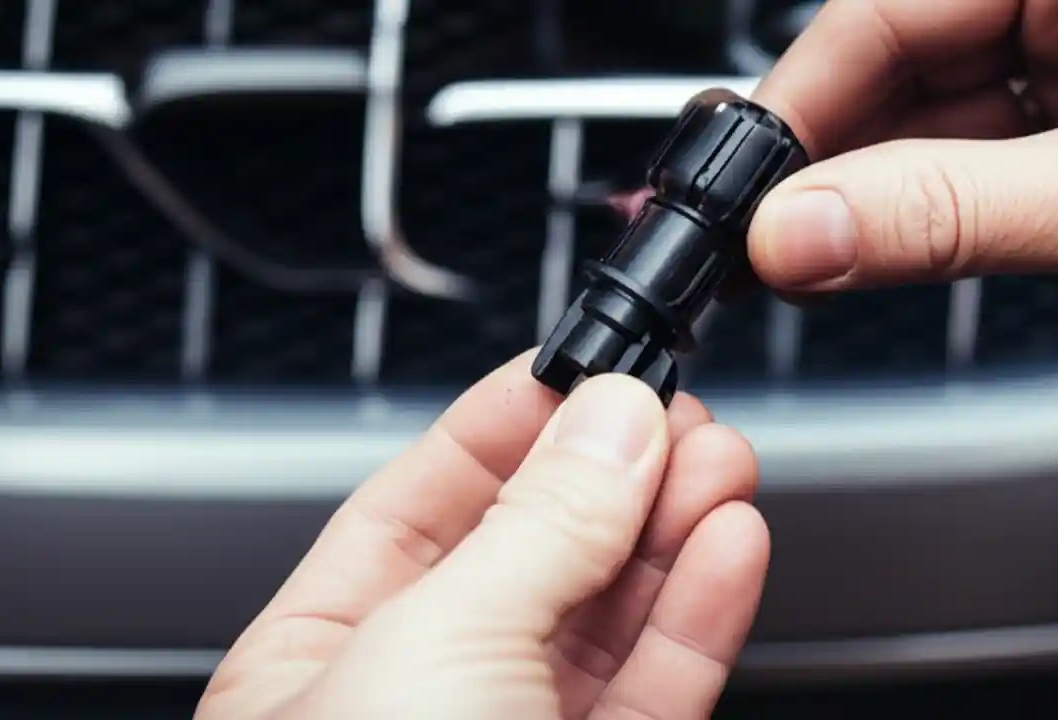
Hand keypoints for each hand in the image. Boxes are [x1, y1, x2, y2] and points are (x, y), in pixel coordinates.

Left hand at [194, 352, 766, 718]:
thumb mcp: (436, 655)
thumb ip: (536, 530)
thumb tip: (609, 421)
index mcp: (328, 656)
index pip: (425, 501)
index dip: (510, 425)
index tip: (586, 368)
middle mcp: (424, 698)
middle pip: (535, 549)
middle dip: (613, 471)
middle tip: (680, 411)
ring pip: (610, 614)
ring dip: (671, 530)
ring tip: (721, 461)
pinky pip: (658, 684)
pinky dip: (700, 613)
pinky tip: (729, 547)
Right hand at [747, 1, 1057, 342]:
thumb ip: (954, 216)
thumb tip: (802, 233)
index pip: (893, 7)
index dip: (805, 105)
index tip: (751, 196)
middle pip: (906, 53)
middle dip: (835, 156)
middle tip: (771, 240)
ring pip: (941, 102)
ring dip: (878, 187)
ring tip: (814, 257)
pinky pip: (993, 137)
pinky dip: (939, 198)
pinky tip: (886, 242)